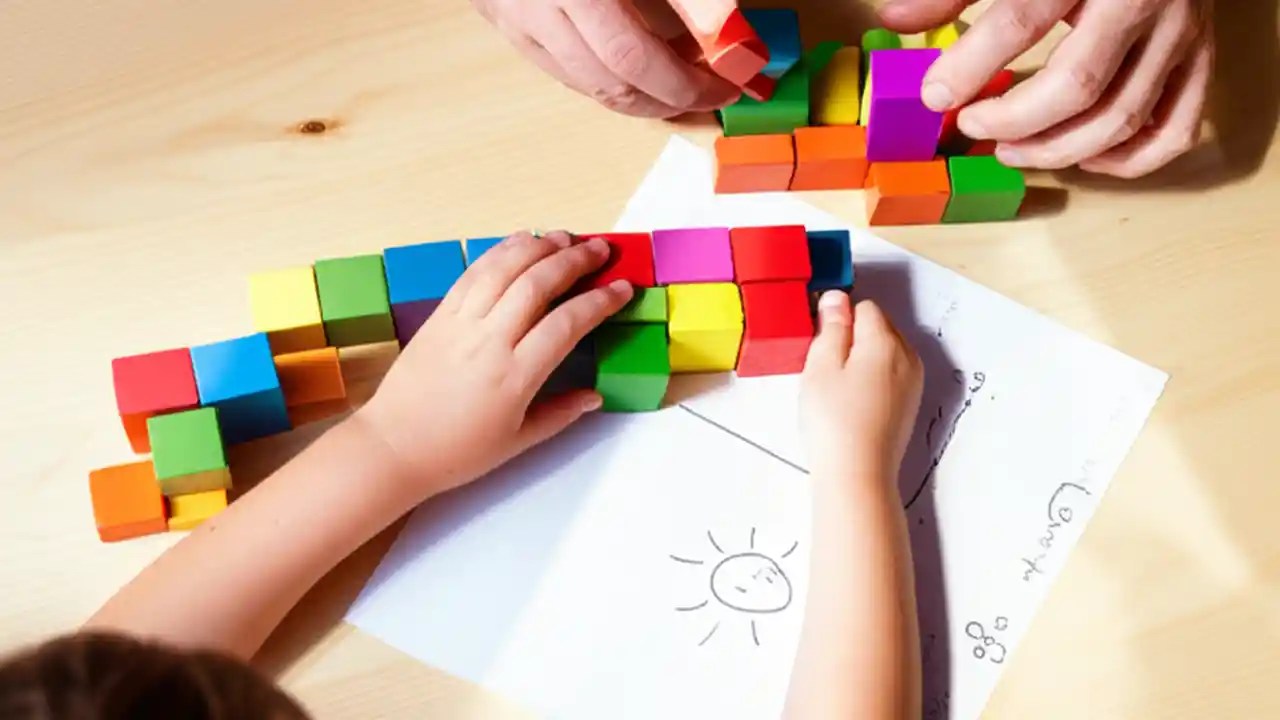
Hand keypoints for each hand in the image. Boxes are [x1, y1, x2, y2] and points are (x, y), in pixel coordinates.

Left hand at [358, 231, 632, 496]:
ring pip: (504, 268)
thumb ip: (560, 414)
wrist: (392, 447)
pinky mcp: (439, 316)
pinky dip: (500, 252)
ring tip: (565, 237)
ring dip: (538, 246)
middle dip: (575, 260)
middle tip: (601, 250)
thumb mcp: (517, 442)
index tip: (623, 288)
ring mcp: (461, 323)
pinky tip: (520, 243)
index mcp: (515, 376)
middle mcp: (489, 341)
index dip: (600, 301)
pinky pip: (473, 273)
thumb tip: (594, 396)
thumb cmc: (455, 452)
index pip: (567, 324)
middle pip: (538, 284)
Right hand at [471, 0, 739, 117]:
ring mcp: (513, 16)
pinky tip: (634, 64)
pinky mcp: (502, 18)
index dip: (683, 84)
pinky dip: (604, 76)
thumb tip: (728, 30)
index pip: (632, 58)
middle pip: (608, 84)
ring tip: (678, 79)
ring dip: (636, 96)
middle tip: (708, 93)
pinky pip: (560, 67)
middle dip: (666, 101)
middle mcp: (536, 5)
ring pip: (583, 85)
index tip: (724, 86)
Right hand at [800, 293, 923, 477]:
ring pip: (885, 352)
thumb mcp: (821, 366)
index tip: (821, 345)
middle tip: (826, 370)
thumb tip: (837, 298)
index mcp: (885, 341)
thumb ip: (832, 327)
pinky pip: (891, 375)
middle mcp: (907, 356)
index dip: (838, 320)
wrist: (858, 474)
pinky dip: (872, 380)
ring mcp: (913, 382)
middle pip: (878, 327)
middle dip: (852, 338)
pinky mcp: (910, 404)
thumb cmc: (834, 421)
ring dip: (862, 360)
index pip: (863, 307)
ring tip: (838, 390)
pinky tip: (853, 403)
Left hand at [880, 0, 1214, 177]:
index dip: (970, 67)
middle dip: (1015, 121)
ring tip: (1010, 150)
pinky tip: (1082, 157)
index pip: (1021, 21)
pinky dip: (1128, 159)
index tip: (935, 97)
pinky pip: (1174, 130)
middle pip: (1077, 85)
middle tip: (972, 126)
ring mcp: (1180, 33)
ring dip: (1058, 150)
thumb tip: (895, 20)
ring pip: (1122, 118)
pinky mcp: (1202, 58)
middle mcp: (1141, 0)